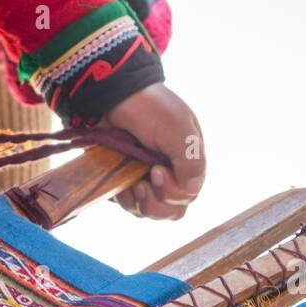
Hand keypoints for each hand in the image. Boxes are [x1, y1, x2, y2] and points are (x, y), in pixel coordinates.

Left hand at [103, 83, 205, 219]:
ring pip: (147, 211)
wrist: (114, 96)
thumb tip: (191, 190)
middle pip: (169, 211)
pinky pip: (126, 204)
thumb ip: (191, 161)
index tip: (157, 171)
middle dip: (156, 204)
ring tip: (131, 183)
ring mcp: (144, 178)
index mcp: (187, 162)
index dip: (173, 193)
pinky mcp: (122, 180)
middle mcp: (168, 174)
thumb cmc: (150, 108)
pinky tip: (120, 183)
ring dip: (139, 203)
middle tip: (142, 183)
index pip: (187, 196)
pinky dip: (123, 199)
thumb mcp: (178, 130)